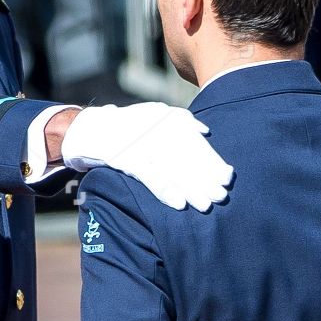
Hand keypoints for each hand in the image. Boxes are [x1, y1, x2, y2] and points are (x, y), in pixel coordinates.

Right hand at [61, 103, 232, 211]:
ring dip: (190, 189)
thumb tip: (206, 130)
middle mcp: (157, 133)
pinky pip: (150, 178)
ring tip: (205, 205)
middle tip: (221, 195)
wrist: (93, 129)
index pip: (195, 144)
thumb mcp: (155, 114)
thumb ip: (181, 120)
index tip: (227, 177)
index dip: (212, 162)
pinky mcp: (128, 159)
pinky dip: (165, 191)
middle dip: (205, 179)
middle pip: (187, 159)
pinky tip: (179, 204)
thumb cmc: (129, 125)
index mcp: (167, 123)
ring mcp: (143, 146)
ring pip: (172, 171)